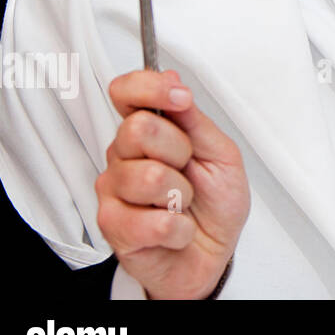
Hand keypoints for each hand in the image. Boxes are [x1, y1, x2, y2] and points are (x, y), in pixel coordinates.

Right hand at [95, 69, 249, 298]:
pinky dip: (178, 228)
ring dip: (181, 195)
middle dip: (179, 150)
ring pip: (147, 176)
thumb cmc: (215, 203)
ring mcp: (114, 190)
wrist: (210, 252)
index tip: (179, 97)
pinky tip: (176, 228)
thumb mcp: (221, 153)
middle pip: (137, 129)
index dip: (149, 88)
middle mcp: (125, 155)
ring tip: (181, 203)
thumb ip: (195, 120)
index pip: (127, 92)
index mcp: (151, 130)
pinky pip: (152, 220)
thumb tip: (173, 83)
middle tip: (187, 170)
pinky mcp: (113, 226)